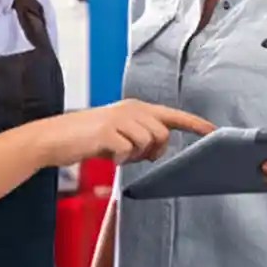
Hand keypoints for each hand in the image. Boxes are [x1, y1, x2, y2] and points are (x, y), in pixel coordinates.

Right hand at [28, 99, 215, 167]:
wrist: (53, 137)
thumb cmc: (85, 137)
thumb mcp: (117, 132)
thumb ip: (140, 135)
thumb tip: (156, 149)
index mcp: (135, 107)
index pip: (172, 115)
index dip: (194, 124)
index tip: (213, 131)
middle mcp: (130, 109)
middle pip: (162, 134)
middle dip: (152, 150)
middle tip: (131, 154)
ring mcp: (118, 119)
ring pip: (147, 143)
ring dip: (133, 155)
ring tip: (114, 152)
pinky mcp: (107, 132)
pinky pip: (127, 152)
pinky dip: (118, 159)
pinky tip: (105, 154)